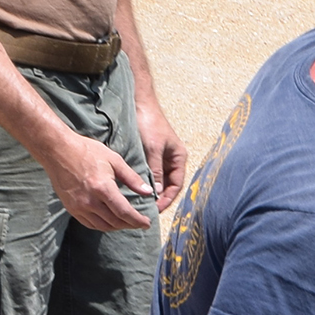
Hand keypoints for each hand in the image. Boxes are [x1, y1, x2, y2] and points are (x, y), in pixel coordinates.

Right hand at [42, 124, 153, 234]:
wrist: (57, 150)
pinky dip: (102, 226)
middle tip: (139, 222)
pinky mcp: (70, 208)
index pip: (125, 212)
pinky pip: (89, 224)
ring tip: (127, 222)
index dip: (138, 221)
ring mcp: (78, 206)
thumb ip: (132, 178)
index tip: (147, 223)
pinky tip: (110, 221)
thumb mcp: (114, 160)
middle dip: (130, 224)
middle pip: (115, 222)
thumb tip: (148, 192)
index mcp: (103, 188)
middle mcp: (89, 201)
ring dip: (117, 227)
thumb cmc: (86, 151)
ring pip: (103, 226)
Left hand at [137, 91, 186, 208]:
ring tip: (140, 203)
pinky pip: (150, 173)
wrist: (139, 103)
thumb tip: (156, 192)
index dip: (167, 199)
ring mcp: (161, 158)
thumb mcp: (153, 149)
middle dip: (159, 198)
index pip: (176, 186)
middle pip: (168, 186)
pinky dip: (144, 182)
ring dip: (150, 191)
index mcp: (179, 158)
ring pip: (158, 181)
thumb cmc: (149, 123)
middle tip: (146, 211)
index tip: (155, 210)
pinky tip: (135, 189)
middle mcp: (172, 160)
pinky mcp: (150, 155)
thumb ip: (156, 171)